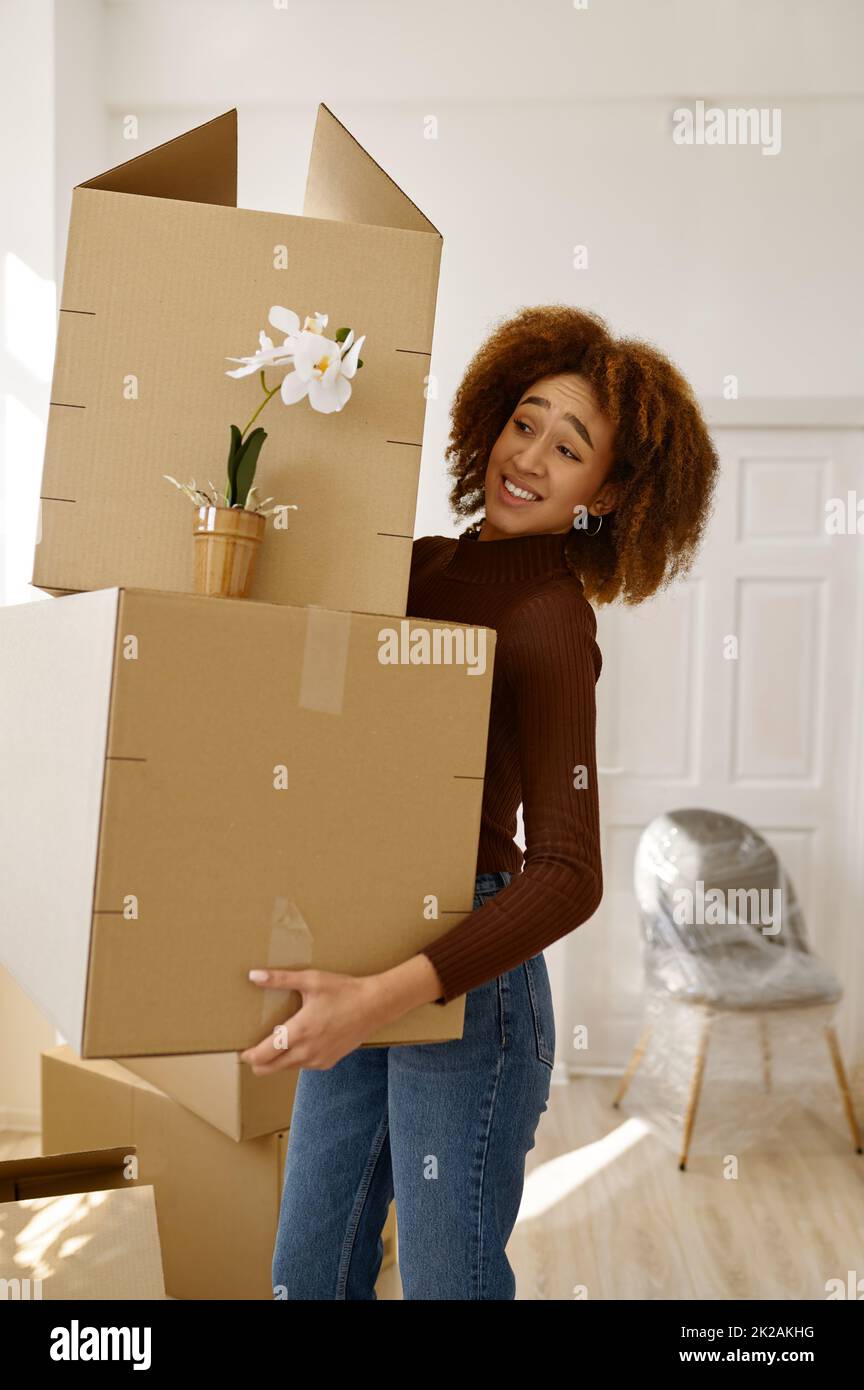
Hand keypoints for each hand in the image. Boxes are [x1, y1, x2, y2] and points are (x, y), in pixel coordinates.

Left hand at [240, 968, 386, 1073]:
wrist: (375, 1006)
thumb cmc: (343, 991)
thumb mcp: (311, 980)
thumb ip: (280, 979)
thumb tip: (254, 976)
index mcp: (299, 1032)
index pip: (263, 1055)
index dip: (248, 1056)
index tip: (241, 1050)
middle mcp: (306, 1051)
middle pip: (269, 1069)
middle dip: (257, 1062)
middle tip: (252, 1050)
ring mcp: (318, 1060)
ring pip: (286, 1068)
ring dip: (277, 1060)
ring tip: (276, 1042)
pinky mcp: (328, 1062)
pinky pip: (303, 1065)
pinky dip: (295, 1058)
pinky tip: (299, 1042)